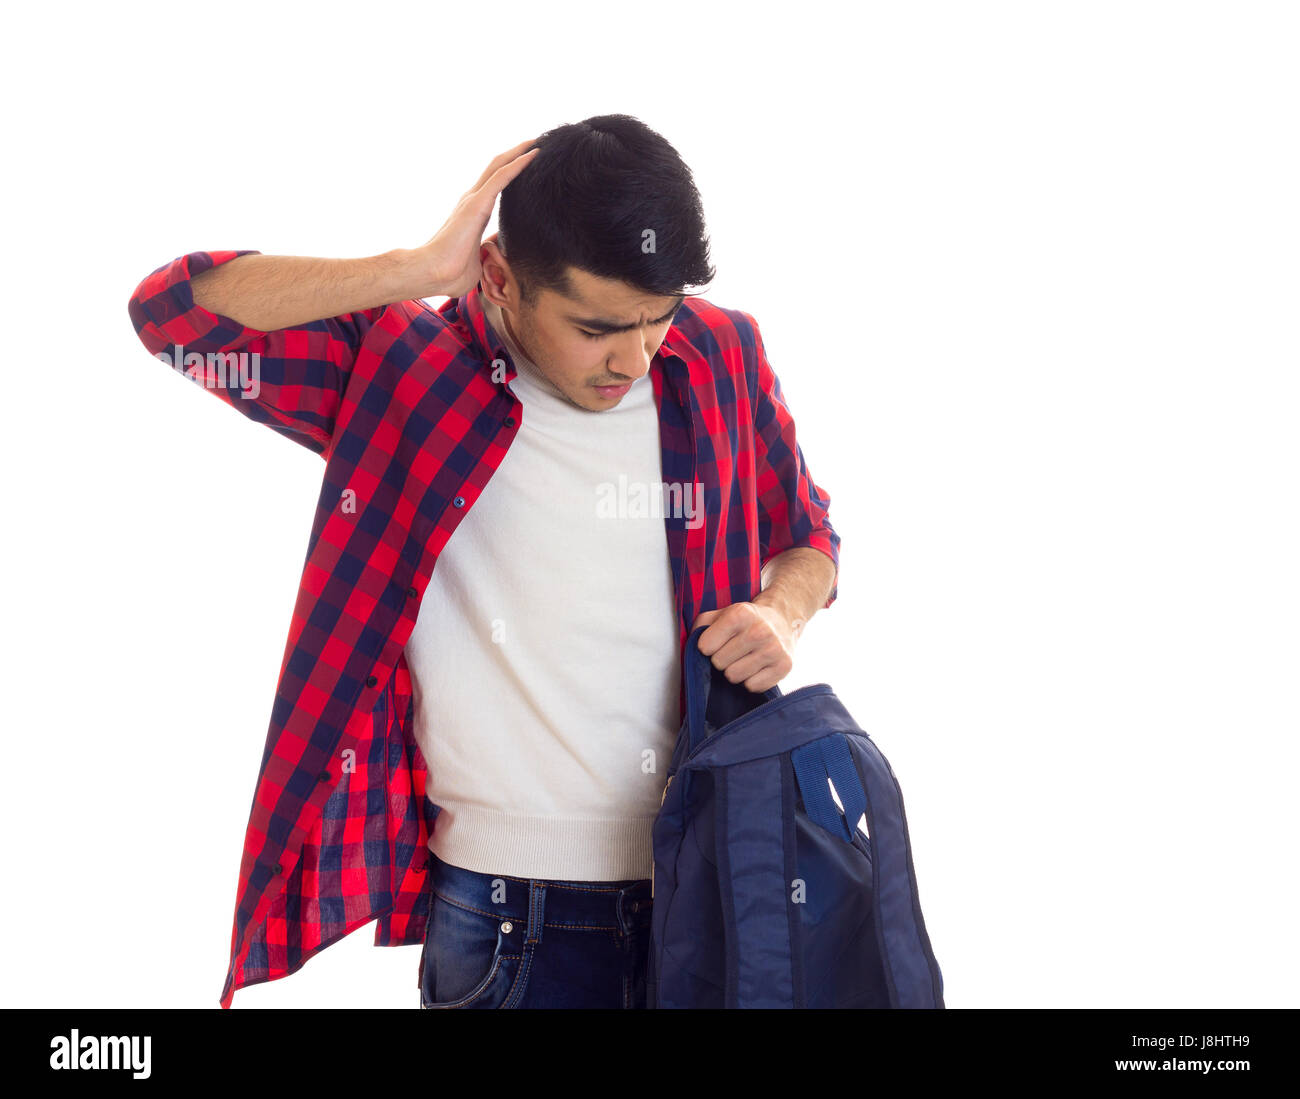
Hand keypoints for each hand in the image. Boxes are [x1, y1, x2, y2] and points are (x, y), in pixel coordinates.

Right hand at [415, 138, 539, 297]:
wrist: (432, 274)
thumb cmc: (451, 274)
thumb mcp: (478, 260)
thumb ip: (489, 251)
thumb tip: (498, 253)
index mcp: (473, 212)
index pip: (494, 184)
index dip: (510, 170)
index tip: (528, 163)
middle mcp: (471, 200)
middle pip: (496, 168)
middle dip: (515, 153)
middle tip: (535, 143)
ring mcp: (473, 200)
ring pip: (499, 166)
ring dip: (519, 152)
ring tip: (537, 141)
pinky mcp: (476, 204)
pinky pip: (501, 178)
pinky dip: (518, 164)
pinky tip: (533, 154)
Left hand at [692, 601, 803, 692]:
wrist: (783, 619)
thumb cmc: (745, 621)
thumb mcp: (721, 614)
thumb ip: (701, 626)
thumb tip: (691, 649)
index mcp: (740, 614)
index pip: (705, 647)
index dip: (708, 646)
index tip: (718, 641)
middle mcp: (759, 631)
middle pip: (719, 663)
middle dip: (721, 659)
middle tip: (733, 650)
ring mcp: (774, 649)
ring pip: (734, 677)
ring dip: (735, 671)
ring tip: (744, 658)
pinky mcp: (784, 666)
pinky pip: (752, 686)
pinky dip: (751, 680)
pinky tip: (757, 666)